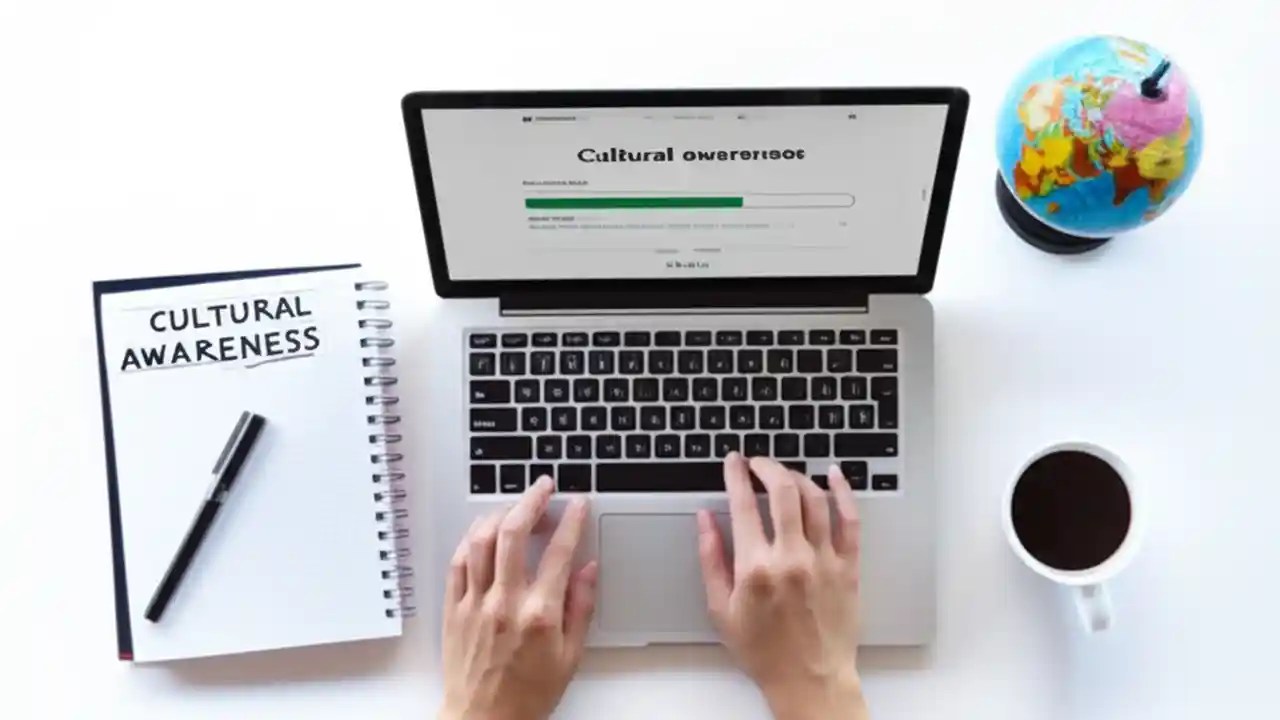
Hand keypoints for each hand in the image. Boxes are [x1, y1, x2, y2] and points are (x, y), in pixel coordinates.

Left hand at [440, 477, 597, 719]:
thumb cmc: (528, 694)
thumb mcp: (571, 657)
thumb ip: (581, 608)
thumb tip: (588, 569)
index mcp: (539, 616)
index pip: (559, 553)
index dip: (571, 521)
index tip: (577, 504)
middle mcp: (504, 603)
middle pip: (514, 533)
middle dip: (531, 501)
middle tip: (543, 487)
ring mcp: (475, 604)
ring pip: (481, 540)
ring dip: (499, 514)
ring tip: (515, 506)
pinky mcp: (454, 609)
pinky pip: (458, 562)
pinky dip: (471, 539)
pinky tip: (484, 532)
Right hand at [697, 453, 867, 719]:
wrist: (809, 680)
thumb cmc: (763, 651)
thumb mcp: (720, 609)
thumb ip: (710, 558)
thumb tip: (705, 519)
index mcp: (756, 568)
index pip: (743, 504)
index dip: (735, 475)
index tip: (733, 462)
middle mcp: (792, 558)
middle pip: (783, 491)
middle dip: (767, 466)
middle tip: (757, 462)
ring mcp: (824, 561)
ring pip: (815, 499)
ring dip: (797, 476)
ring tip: (785, 473)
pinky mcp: (848, 567)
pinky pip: (850, 520)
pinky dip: (842, 492)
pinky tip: (832, 476)